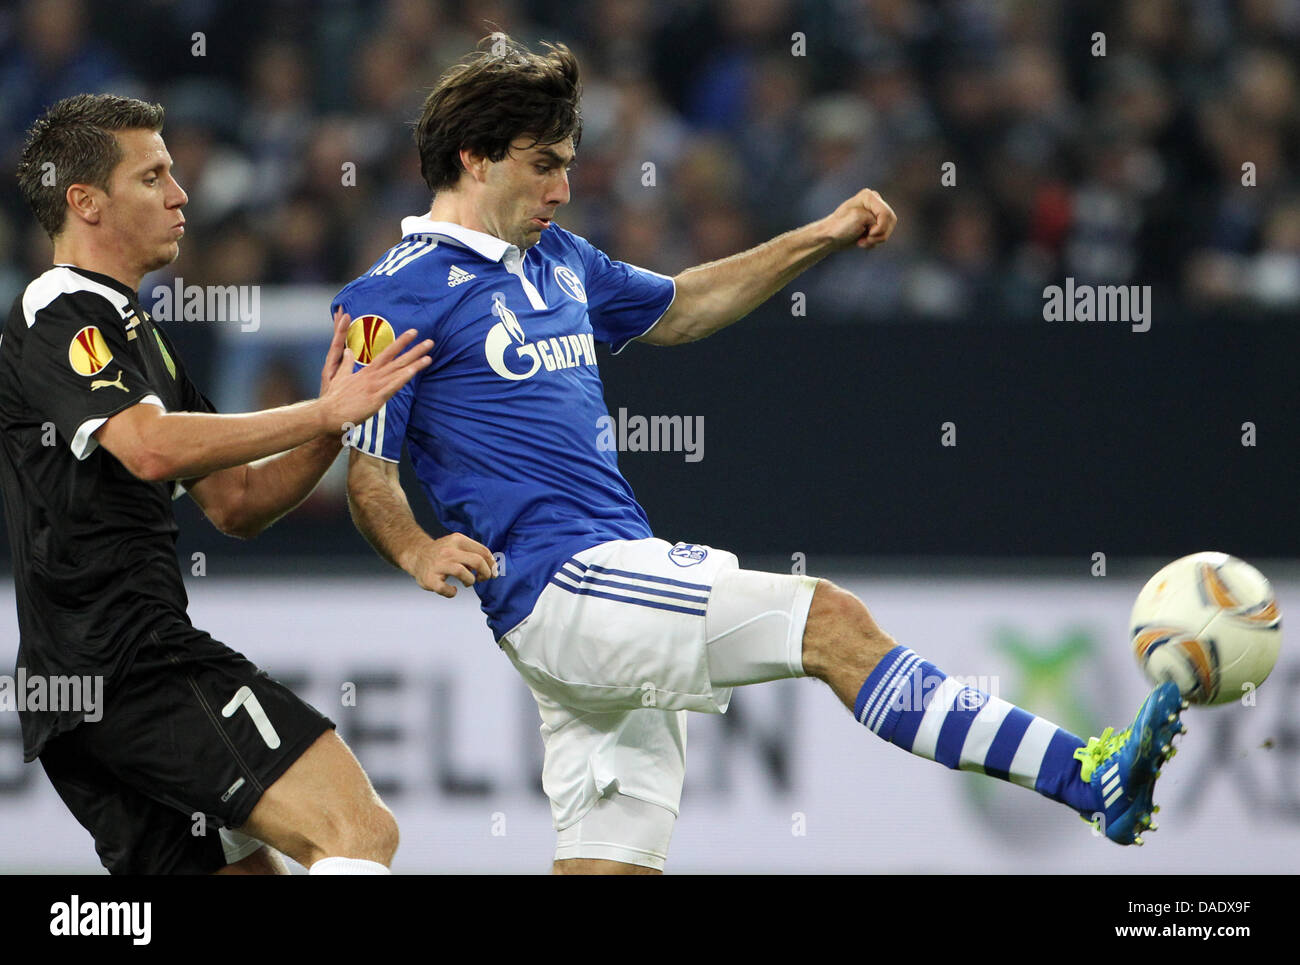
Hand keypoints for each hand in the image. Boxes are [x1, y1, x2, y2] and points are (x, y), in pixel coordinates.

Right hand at [317, 317, 432, 432]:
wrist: (327, 414)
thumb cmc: (334, 399)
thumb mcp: (339, 377)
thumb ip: (346, 363)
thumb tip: (347, 350)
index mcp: (367, 372)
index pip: (386, 354)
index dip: (400, 343)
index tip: (412, 334)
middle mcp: (373, 376)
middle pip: (397, 359)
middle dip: (413, 349)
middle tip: (430, 341)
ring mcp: (375, 386)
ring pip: (399, 371)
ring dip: (415, 362)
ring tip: (429, 355)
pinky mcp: (376, 398)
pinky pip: (394, 385)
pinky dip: (404, 376)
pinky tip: (415, 370)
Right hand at [404, 532, 496, 597]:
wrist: (416, 555)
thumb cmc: (443, 553)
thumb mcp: (457, 545)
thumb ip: (474, 552)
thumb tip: (493, 567)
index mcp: (457, 540)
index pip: (483, 551)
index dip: (492, 564)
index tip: (493, 572)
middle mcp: (448, 550)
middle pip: (477, 561)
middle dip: (485, 573)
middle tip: (482, 579)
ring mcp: (438, 565)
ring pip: (464, 573)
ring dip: (470, 581)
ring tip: (467, 582)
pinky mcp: (430, 579)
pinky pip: (446, 589)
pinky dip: (452, 592)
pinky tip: (453, 590)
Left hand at [823, 188, 896, 250]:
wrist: (830, 237)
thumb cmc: (840, 227)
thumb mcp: (858, 219)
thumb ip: (875, 219)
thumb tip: (881, 225)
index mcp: (869, 196)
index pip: (886, 213)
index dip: (880, 227)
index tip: (868, 233)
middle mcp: (874, 202)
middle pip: (891, 221)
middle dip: (879, 234)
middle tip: (866, 239)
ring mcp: (875, 213)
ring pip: (888, 229)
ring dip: (876, 240)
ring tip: (862, 241)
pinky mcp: (875, 224)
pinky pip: (883, 234)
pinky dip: (874, 242)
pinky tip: (862, 241)